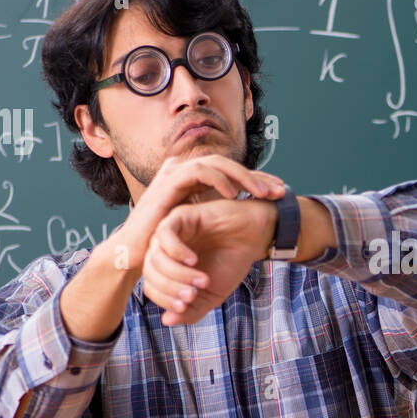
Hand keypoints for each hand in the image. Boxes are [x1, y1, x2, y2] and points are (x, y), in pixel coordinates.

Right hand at [120, 154, 284, 270]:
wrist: (136, 254)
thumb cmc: (167, 244)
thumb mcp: (198, 227)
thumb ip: (216, 215)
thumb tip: (246, 215)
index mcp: (194, 181)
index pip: (231, 173)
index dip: (257, 180)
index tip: (280, 192)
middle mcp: (185, 172)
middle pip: (229, 164)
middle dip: (256, 177)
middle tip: (280, 191)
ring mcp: (176, 173)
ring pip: (217, 163)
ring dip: (243, 177)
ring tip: (262, 193)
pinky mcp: (169, 181)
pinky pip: (199, 171)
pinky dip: (219, 180)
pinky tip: (234, 195)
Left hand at [142, 197, 278, 325]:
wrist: (255, 237)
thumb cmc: (232, 262)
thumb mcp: (212, 295)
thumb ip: (191, 310)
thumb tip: (167, 321)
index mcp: (168, 267)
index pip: (151, 286)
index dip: (165, 300)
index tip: (186, 306)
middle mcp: (164, 249)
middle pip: (150, 272)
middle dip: (170, 288)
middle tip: (192, 296)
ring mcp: (171, 231)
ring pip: (155, 256)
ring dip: (176, 274)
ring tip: (201, 280)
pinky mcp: (180, 215)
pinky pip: (164, 234)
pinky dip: (176, 251)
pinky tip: (193, 260)